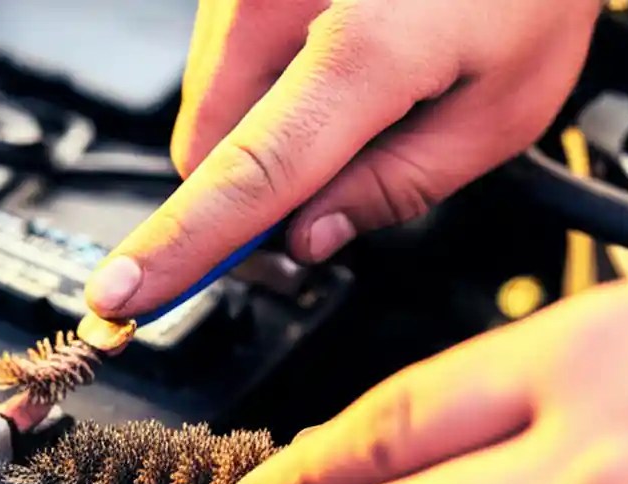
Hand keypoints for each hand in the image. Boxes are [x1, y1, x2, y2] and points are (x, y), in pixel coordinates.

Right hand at [84, 0, 602, 318]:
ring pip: (215, 103)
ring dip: (266, 128)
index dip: (182, 247)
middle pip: (211, 150)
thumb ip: (398, 187)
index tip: (125, 294)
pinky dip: (269, 79)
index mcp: (361, 46)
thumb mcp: (501, 109)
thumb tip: (311, 236)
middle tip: (338, 177)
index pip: (248, 177)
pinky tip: (341, 51)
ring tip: (361, 88)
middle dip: (257, 189)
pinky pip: (227, 54)